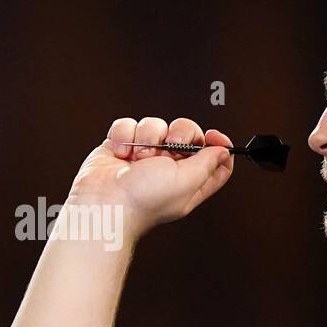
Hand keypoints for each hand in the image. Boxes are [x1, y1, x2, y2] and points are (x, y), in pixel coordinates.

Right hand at [67, 117, 234, 238]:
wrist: (104, 202)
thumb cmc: (143, 200)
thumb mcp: (188, 182)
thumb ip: (209, 163)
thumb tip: (223, 150)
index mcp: (190, 181)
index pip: (215, 161)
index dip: (219, 146)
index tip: (213, 136)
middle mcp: (168, 168)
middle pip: (187, 134)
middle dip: (178, 133)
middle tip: (167, 147)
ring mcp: (143, 156)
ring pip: (155, 125)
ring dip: (146, 137)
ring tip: (137, 158)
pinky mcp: (122, 147)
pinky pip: (128, 125)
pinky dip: (124, 136)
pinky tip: (121, 153)